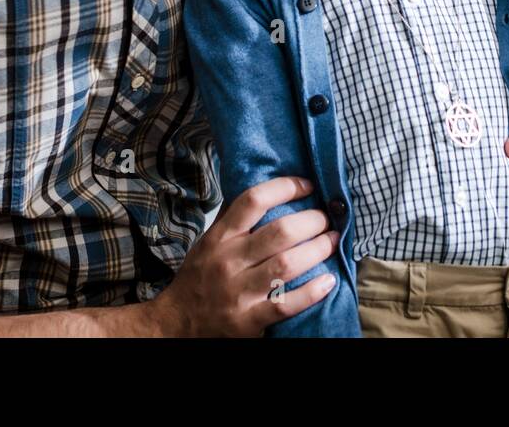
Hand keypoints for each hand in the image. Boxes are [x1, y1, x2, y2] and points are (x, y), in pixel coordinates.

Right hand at [150, 176, 340, 335]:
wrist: (176, 324)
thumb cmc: (199, 278)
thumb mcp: (209, 242)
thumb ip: (235, 219)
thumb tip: (269, 188)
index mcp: (219, 238)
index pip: (253, 200)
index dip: (286, 187)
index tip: (308, 185)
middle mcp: (228, 262)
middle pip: (279, 232)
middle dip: (312, 221)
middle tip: (326, 218)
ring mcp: (238, 292)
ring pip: (287, 264)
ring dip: (318, 250)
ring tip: (332, 241)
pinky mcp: (248, 320)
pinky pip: (286, 304)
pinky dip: (312, 291)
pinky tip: (329, 280)